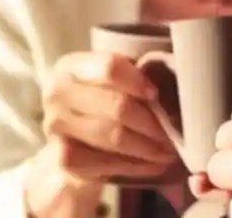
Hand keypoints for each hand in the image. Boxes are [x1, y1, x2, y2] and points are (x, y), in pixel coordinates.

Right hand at [39, 51, 177, 182]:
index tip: (157, 95)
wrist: (71, 137)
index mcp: (72, 65)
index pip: (110, 68)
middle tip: (174, 132)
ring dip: (148, 146)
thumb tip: (169, 93)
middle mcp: (58, 93)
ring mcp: (56, 127)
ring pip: (114, 136)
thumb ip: (134, 77)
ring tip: (169, 150)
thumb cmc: (101, 100)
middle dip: (152, 122)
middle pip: (117, 106)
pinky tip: (152, 164)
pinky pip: (108, 163)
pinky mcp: (65, 158)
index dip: (139, 81)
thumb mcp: (113, 81)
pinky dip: (136, 165)